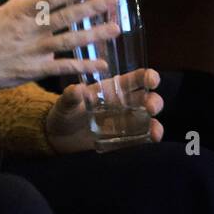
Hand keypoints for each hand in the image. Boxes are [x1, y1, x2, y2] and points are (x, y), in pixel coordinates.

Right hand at [0, 0, 119, 95]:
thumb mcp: (0, 13)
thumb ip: (23, 0)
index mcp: (20, 12)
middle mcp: (28, 29)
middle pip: (65, 16)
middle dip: (90, 7)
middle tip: (112, 0)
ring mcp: (33, 50)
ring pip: (69, 40)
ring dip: (94, 34)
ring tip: (115, 28)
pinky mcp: (35, 70)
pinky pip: (64, 67)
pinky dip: (84, 66)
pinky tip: (102, 64)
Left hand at [45, 69, 164, 153]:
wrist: (58, 136)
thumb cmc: (63, 113)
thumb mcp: (64, 104)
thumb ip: (70, 97)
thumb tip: (77, 89)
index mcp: (111, 89)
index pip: (134, 79)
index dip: (146, 76)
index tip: (152, 79)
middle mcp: (123, 103)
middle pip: (146, 98)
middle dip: (154, 101)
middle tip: (151, 107)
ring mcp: (125, 121)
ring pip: (148, 118)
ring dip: (155, 121)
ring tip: (154, 128)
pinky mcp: (125, 137)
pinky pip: (143, 135)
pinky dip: (151, 136)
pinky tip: (153, 137)